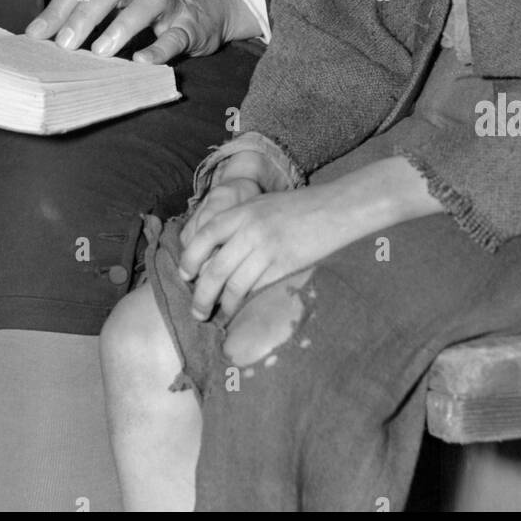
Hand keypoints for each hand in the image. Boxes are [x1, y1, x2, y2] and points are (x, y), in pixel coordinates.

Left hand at [25, 0, 258, 63]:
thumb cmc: (153, 9)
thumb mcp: (122, 7)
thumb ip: (89, 21)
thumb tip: (42, 43)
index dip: (56, 8)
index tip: (34, 36)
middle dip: (85, 13)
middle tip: (64, 44)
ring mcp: (168, 4)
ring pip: (147, 3)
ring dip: (122, 25)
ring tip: (101, 52)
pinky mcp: (191, 26)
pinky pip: (176, 35)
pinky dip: (159, 49)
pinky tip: (142, 63)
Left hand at [178, 186, 351, 321]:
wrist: (335, 208)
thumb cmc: (299, 206)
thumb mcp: (262, 206)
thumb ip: (239, 223)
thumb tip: (215, 251)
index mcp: (243, 212)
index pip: (204, 236)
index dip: (189, 259)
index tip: (185, 276)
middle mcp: (251, 230)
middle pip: (215, 268)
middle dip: (201, 295)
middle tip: (197, 311)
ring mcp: (267, 249)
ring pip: (234, 285)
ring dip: (222, 305)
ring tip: (218, 315)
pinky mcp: (284, 266)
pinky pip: (257, 290)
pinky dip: (245, 304)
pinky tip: (241, 311)